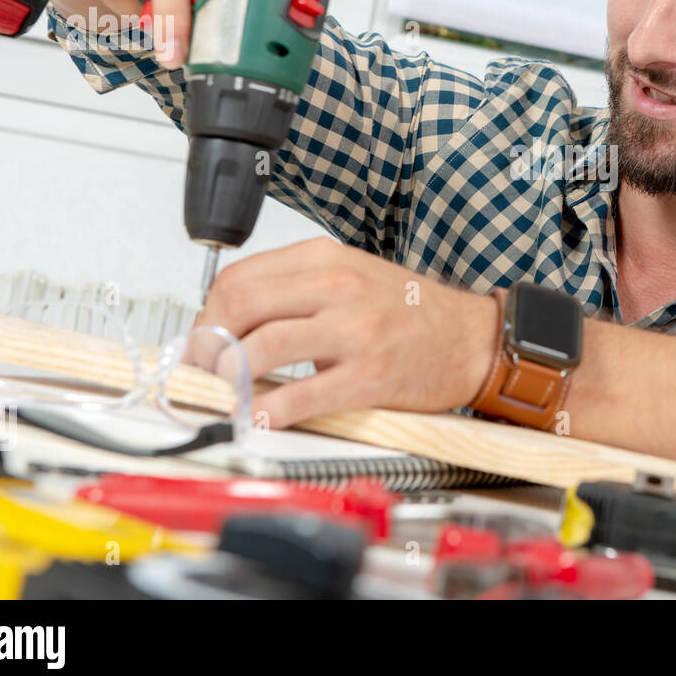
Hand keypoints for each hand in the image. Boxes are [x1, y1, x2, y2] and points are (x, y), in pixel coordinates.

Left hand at [194, 238, 498, 428]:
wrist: (471, 338)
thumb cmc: (412, 312)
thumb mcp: (354, 275)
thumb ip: (298, 288)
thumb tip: (234, 321)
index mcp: (328, 259)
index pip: (240, 278)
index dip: (208, 313)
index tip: (204, 338)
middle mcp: (339, 287)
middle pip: (241, 305)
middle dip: (208, 342)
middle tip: (205, 367)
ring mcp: (354, 331)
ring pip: (262, 348)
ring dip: (230, 377)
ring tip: (228, 392)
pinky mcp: (368, 376)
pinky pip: (300, 396)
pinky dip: (267, 411)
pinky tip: (259, 417)